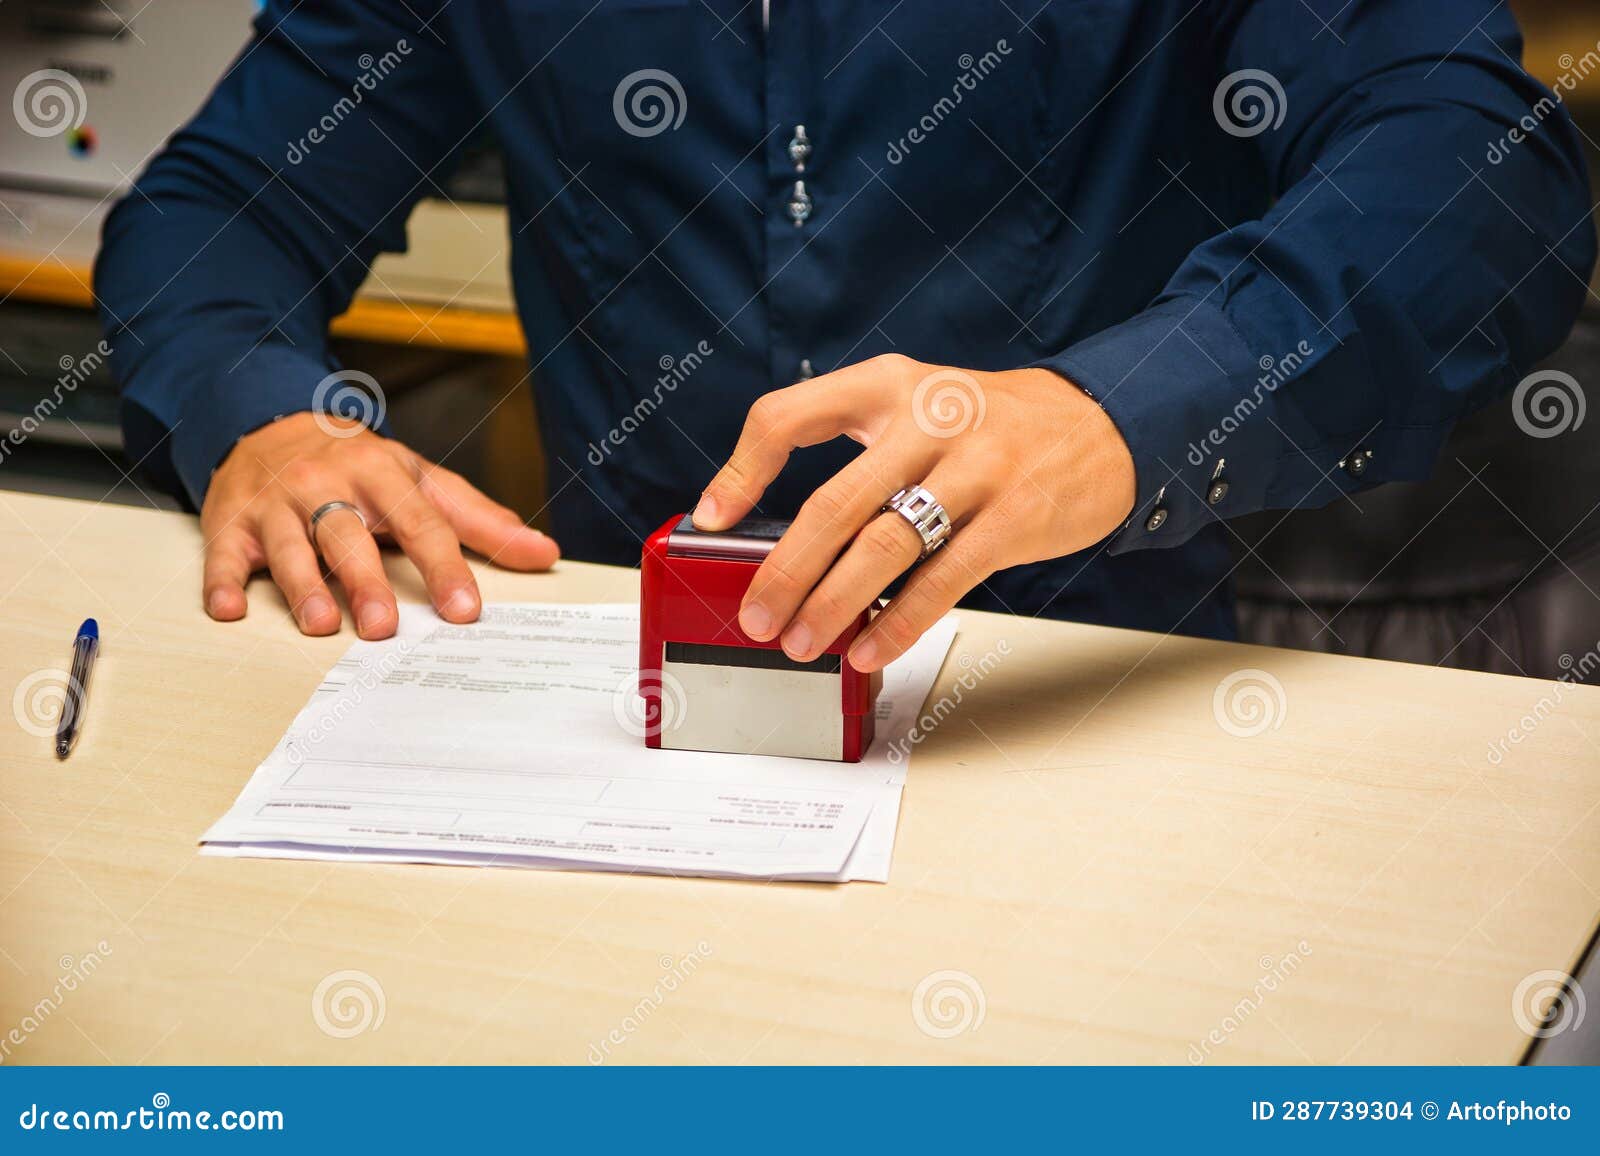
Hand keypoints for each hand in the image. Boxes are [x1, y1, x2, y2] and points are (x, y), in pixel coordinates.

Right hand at [200, 412, 558, 637]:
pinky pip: (223, 552)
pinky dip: (221, 580)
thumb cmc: (357, 464)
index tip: (465, 610)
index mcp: (380, 473)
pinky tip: (228, 609)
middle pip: (349, 535)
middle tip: (384, 628)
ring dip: (302, 585)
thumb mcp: (421, 480)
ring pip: (289, 546)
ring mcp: (275, 504)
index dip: (444, 567)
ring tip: (320, 624)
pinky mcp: (231, 522)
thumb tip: (544, 553)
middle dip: (367, 581)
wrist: (270, 421)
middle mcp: (325, 485)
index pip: (419, 523)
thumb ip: (479, 521)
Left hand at [693, 355, 1135, 671]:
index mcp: (887, 385)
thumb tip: (792, 548)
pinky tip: (870, 648)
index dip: (740, 470)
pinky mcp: (1015, 514)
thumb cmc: (990, 429)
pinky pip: (944, 579)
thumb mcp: (918, 408)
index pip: (788, 415)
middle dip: (784, 570)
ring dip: (833, 604)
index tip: (712, 520)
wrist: (1100, 424)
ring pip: (884, 546)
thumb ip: (860, 457)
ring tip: (801, 643)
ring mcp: (975, 466)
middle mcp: (926, 417)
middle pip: (834, 501)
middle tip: (755, 616)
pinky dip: (899, 621)